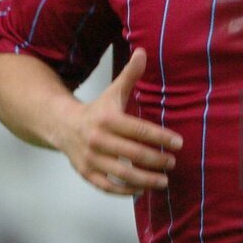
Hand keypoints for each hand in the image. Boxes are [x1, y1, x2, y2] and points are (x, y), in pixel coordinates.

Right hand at [58, 48, 181, 195]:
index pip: (139, 130)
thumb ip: (130, 75)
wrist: (62, 126)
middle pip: (132, 153)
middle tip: (173, 162)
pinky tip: (142, 190)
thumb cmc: (97, 109)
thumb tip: (144, 51)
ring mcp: (90, 159)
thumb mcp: (113, 91)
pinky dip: (124, 191)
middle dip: (156, 160)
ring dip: (145, 180)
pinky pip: (107, 187)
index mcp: (107, 119)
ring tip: (164, 181)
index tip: (179, 143)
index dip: (161, 137)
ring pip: (121, 174)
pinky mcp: (86, 173)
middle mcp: (97, 139)